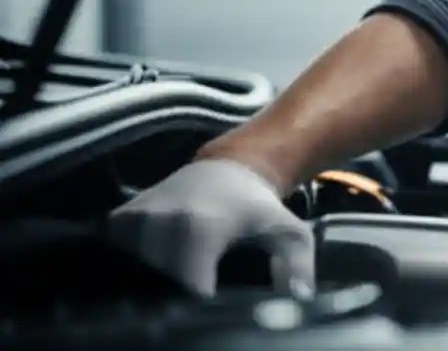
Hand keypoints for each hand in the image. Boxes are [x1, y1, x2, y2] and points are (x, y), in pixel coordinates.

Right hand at [107, 158, 314, 297]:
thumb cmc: (259, 208)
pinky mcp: (117, 221)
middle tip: (200, 296)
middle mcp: (158, 221)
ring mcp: (133, 221)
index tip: (215, 308)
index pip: (188, 288)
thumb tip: (298, 300)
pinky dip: (135, 270)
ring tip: (180, 282)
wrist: (226, 170)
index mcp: (199, 226)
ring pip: (135, 276)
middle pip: (160, 286)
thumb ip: (298, 267)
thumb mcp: (289, 233)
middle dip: (179, 298)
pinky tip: (157, 271)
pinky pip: (118, 260)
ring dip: (156, 285)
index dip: (202, 306)